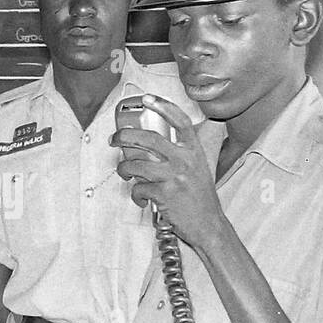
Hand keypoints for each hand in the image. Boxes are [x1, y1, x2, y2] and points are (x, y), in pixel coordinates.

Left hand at [111, 94, 227, 250]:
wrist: (209, 224)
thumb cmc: (200, 198)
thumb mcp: (198, 168)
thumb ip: (179, 154)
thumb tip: (150, 146)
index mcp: (194, 151)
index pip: (180, 121)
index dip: (163, 106)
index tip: (147, 99)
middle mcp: (185, 160)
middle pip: (149, 139)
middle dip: (125, 136)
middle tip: (114, 139)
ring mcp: (174, 177)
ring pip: (136, 165)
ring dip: (124, 169)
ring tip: (124, 174)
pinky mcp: (164, 194)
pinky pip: (139, 189)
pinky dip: (136, 195)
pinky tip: (142, 198)